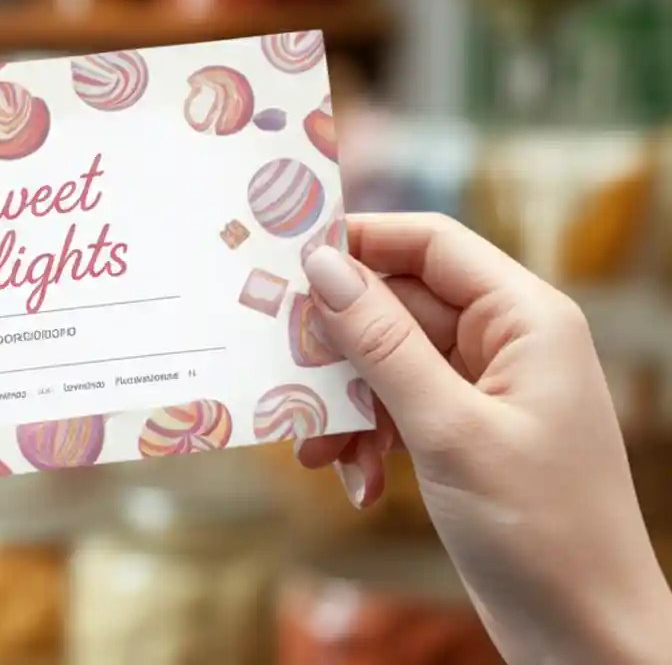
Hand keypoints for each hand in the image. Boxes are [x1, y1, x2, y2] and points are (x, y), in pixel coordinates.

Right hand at [297, 214, 671, 663]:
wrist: (583, 633)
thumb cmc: (538, 527)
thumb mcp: (448, 429)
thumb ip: (382, 343)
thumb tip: (322, 266)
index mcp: (525, 318)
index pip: (431, 244)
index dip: (360, 241)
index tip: (286, 261)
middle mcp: (507, 342)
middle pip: (398, 306)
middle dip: (340, 347)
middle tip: (284, 375)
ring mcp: (486, 389)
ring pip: (388, 362)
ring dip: (346, 404)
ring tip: (320, 452)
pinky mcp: (466, 433)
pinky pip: (398, 409)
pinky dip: (367, 438)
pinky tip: (357, 480)